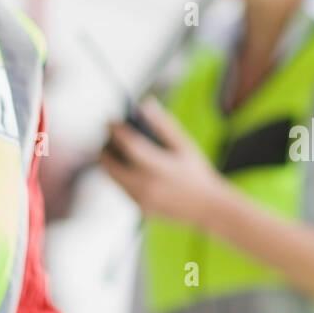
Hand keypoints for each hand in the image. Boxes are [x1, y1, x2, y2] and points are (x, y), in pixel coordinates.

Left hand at [99, 98, 225, 224]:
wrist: (207, 207)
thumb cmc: (197, 172)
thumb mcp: (184, 146)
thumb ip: (163, 125)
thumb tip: (145, 104)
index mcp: (158, 168)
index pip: (128, 145)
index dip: (115, 130)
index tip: (109, 120)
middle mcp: (146, 186)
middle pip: (110, 164)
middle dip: (105, 148)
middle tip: (110, 137)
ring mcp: (141, 200)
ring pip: (113, 177)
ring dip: (111, 162)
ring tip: (119, 150)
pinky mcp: (140, 208)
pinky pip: (122, 188)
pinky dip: (121, 176)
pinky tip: (132, 167)